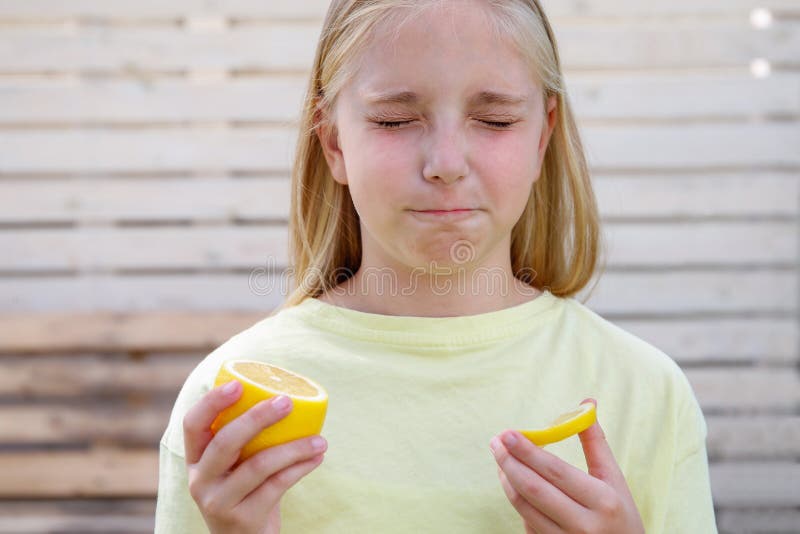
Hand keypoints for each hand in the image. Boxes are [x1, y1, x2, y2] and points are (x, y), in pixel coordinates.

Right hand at [183, 380, 327, 533]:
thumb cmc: (244, 492)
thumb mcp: (233, 466)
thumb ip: (243, 438)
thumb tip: (279, 392)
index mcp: (195, 460)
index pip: (193, 425)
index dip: (211, 402)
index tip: (238, 384)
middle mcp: (200, 480)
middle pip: (226, 442)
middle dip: (258, 418)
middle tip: (287, 402)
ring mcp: (219, 502)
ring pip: (258, 466)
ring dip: (294, 448)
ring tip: (320, 439)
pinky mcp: (243, 519)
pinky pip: (276, 486)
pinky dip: (301, 468)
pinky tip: (317, 457)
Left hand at [490, 399, 644, 533]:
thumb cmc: (620, 514)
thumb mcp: (615, 479)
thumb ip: (596, 443)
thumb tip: (586, 402)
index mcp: (603, 501)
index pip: (556, 471)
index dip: (529, 451)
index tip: (508, 433)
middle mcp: (584, 525)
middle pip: (534, 489)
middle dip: (509, 462)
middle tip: (495, 442)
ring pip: (524, 508)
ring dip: (507, 481)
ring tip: (501, 459)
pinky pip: (527, 524)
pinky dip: (518, 502)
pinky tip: (514, 485)